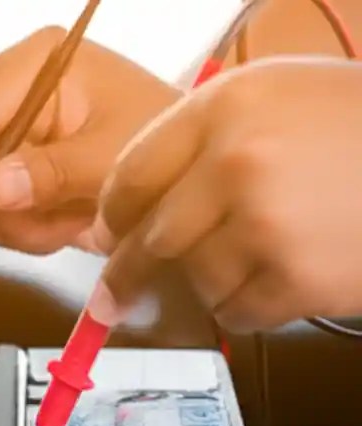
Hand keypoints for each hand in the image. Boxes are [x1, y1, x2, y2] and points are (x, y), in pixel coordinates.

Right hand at [0, 28, 178, 253]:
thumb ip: (53, 173)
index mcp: (42, 60)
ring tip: (65, 225)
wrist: (187, 170)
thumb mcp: (111, 159)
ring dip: (10, 222)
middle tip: (28, 233)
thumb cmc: (164, 145)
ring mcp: (9, 123)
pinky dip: (18, 227)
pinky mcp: (10, 159)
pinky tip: (59, 224)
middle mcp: (15, 83)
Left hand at [89, 58, 361, 332]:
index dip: (111, 216)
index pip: (129, 175)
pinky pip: (235, 312)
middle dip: (129, 273)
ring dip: (213, 280)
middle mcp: (237, 161)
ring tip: (263, 253)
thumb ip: (194, 141)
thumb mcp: (275, 97)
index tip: (104, 237)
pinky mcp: (297, 277)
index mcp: (224, 107)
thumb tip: (113, 218)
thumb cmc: (357, 128)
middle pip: (149, 238)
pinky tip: (285, 276)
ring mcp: (267, 222)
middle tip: (112, 301)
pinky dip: (250, 307)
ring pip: (194, 278)